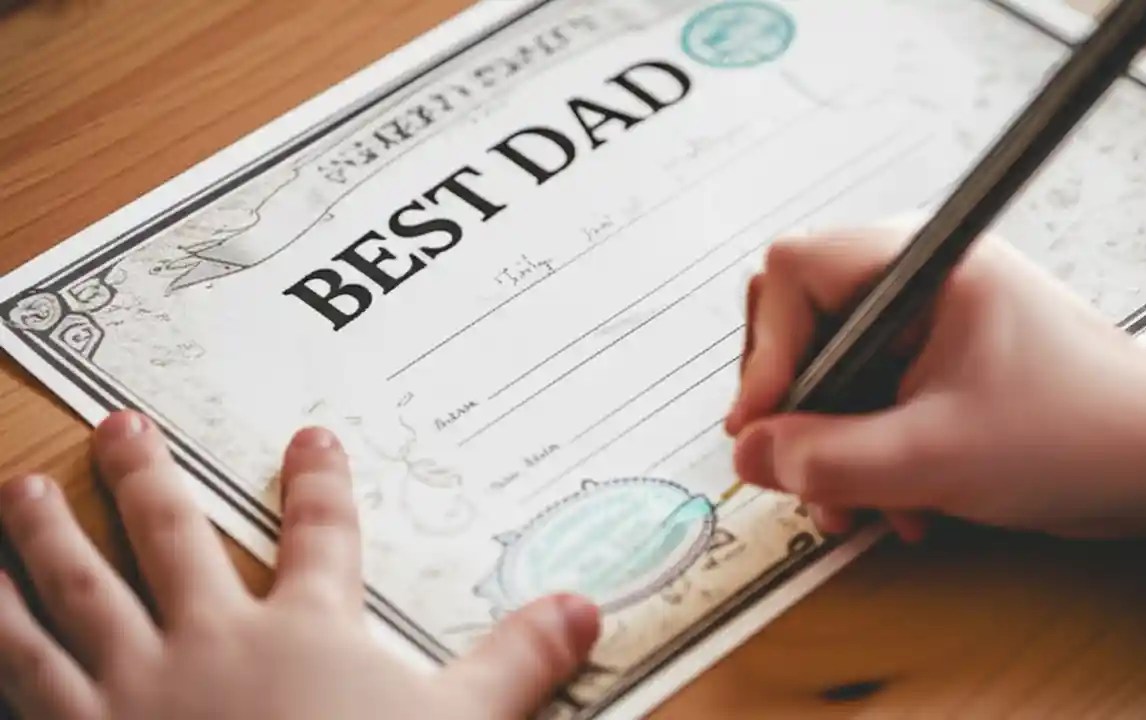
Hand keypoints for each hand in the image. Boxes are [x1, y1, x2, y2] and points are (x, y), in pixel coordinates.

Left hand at [0, 411, 598, 718]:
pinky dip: (0, 634)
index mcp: (305, 631)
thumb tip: (583, 606)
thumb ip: (516, 664)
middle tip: (121, 423)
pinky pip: (26, 673)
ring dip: (47, 534)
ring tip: (23, 487)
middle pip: (172, 538)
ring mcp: (137, 689)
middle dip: (148, 477)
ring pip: (79, 592)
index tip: (309, 440)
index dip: (320, 482)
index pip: (322, 536)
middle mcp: (211, 642)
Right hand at [725, 218, 1145, 544]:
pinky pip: (863, 398)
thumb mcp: (932, 457)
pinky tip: (897, 501)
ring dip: (832, 449)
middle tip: (800, 471)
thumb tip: (747, 454)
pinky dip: (864, 454)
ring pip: (828, 373)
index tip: (761, 422)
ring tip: (862, 507)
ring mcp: (924, 321)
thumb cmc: (1081, 435)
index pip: (796, 271)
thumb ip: (826, 459)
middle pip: (800, 325)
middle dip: (798, 412)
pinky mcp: (933, 362)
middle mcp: (916, 280)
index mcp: (923, 265)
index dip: (766, 349)